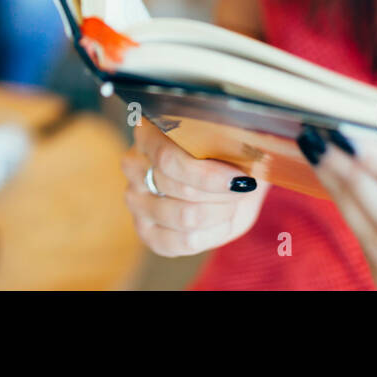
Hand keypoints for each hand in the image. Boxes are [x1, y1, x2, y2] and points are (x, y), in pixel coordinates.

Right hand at [121, 119, 268, 256]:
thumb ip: (228, 141)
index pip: (169, 160)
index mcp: (148, 133)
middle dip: (222, 194)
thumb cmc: (225, 152)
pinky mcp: (146, 232)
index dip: (208, 175)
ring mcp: (136, 201)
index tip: (240, 179)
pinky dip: (213, 234)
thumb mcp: (230, 139)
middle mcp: (134, 166)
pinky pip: (184, 242)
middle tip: (242, 187)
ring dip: (220, 212)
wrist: (228, 176)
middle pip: (182, 190)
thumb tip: (240, 151)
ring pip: (185, 218)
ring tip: (232, 201)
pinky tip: (222, 220)